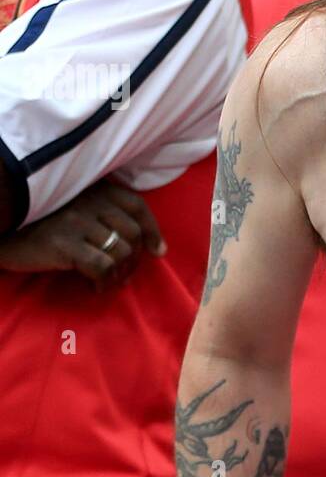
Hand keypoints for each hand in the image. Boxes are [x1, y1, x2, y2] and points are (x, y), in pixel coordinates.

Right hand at [0, 177, 164, 291]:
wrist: (3, 230)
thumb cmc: (41, 223)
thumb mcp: (76, 209)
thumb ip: (104, 215)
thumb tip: (146, 246)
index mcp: (95, 189)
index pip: (137, 205)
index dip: (152, 230)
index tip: (158, 251)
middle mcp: (88, 201)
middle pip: (132, 233)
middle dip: (134, 259)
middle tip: (125, 275)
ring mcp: (76, 221)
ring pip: (120, 252)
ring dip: (120, 273)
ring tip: (110, 282)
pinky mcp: (64, 244)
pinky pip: (101, 267)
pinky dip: (104, 282)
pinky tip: (96, 287)